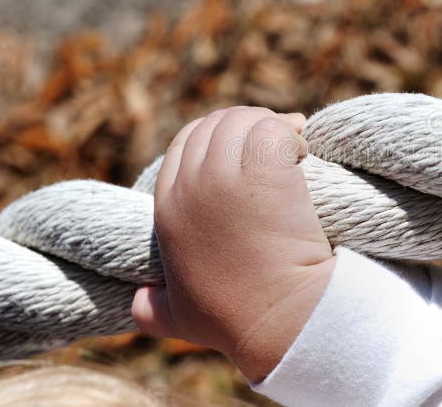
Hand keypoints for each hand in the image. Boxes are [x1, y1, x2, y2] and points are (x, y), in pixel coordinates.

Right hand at [131, 107, 334, 381]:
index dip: (216, 138)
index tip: (245, 152)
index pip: (184, 143)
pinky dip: (290, 134)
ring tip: (295, 148)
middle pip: (215, 124)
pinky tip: (303, 152)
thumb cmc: (234, 319)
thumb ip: (151, 306)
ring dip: (272, 126)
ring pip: (244, 121)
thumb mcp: (177, 316)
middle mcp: (190, 186)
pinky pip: (273, 129)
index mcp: (167, 209)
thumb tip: (138, 304)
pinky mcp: (263, 171)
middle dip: (247, 125)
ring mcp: (225, 176)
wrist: (277, 318)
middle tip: (279, 143)